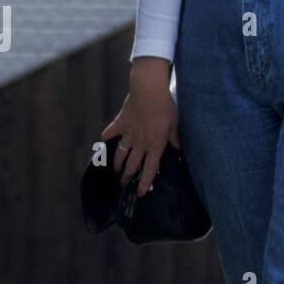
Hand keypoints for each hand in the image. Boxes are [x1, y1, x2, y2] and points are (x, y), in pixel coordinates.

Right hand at [100, 69, 180, 198]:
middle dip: (127, 177)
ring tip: (115, 170)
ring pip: (119, 153)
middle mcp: (140, 143)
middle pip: (131, 165)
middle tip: (123, 185)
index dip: (144, 183)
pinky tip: (103, 141)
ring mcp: (128, 133)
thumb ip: (175, 139)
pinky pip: (111, 132)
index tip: (140, 193)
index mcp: (155, 145)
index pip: (149, 170)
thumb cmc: (165, 106)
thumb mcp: (174, 124)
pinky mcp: (120, 122)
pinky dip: (106, 137)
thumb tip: (181, 150)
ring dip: (117, 164)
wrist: (148, 90)